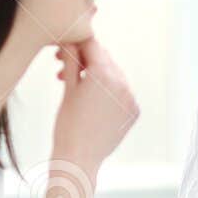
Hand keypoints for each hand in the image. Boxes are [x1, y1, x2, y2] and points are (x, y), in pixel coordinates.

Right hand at [43, 39, 138, 197]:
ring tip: (77, 87)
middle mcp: (123, 83)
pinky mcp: (134, 111)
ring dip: (96, 75)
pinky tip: (92, 101)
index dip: (75, 44)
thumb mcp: (67, 88)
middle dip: (85, 61)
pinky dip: (109, 92)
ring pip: (114, 75)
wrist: (79, 159)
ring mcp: (131, 97)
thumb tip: (70, 39)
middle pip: (104, 59)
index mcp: (104, 73)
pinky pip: (122, 92)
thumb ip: (70, 60)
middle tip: (62, 70)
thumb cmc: (67, 125)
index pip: (91, 45)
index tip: (62, 50)